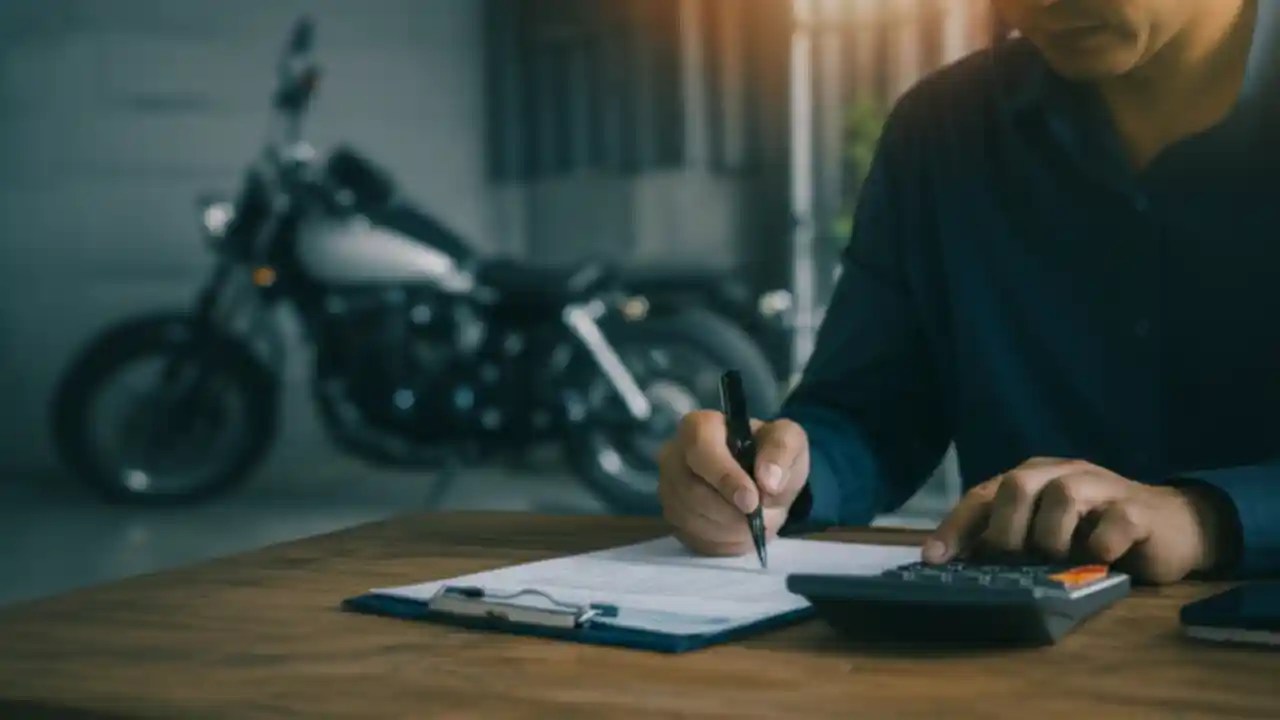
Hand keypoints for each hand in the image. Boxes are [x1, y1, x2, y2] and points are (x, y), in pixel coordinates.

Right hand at [658, 412, 809, 555]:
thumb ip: (782, 451)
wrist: (760, 481)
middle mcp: (673, 455)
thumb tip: (769, 481)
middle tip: (762, 519)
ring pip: (691, 519)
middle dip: (732, 512)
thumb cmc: (769, 455)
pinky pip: (692, 538)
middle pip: (692, 491)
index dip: (725, 477)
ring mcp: (668, 489)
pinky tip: (739, 533)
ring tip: (755, 525)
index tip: (752, 501)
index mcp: (700, 427)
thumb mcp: (789, 440)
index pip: (701, 449)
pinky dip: (722, 543)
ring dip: (730, 530)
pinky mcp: (672, 518)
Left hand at [923, 457, 1226, 583]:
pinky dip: (1101, 546)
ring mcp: (1103, 487)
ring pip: (1063, 496)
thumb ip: (1008, 542)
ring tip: (1059, 559)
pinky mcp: (1139, 510)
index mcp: (1032, 477)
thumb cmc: (1096, 532)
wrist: (1174, 526)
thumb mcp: (1045, 535)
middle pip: (1017, 485)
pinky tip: (1101, 559)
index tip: (935, 558)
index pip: (982, 494)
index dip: (956, 526)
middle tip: (1012, 558)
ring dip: (1052, 537)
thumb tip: (957, 566)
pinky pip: (1115, 523)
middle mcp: (1062, 473)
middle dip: (1005, 529)